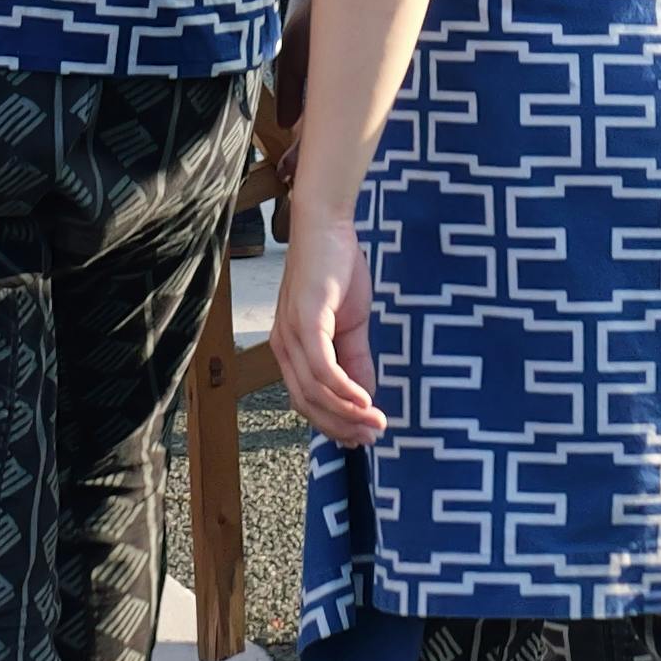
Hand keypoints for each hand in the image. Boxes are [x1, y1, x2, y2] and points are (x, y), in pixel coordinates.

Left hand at [270, 209, 381, 441]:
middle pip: (307, 404)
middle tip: (373, 436)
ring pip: (314, 391)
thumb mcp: (352, 323)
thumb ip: (356, 360)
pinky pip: (322, 367)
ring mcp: (292, 334)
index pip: (306, 401)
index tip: (362, 436)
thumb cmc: (337, 269)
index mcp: (290, 348)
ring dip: (346, 413)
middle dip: (341, 426)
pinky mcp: (306, 320)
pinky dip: (344, 389)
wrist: (328, 224)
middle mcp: (284, 346)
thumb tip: (365, 396)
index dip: (333, 423)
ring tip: (375, 423)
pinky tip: (365, 400)